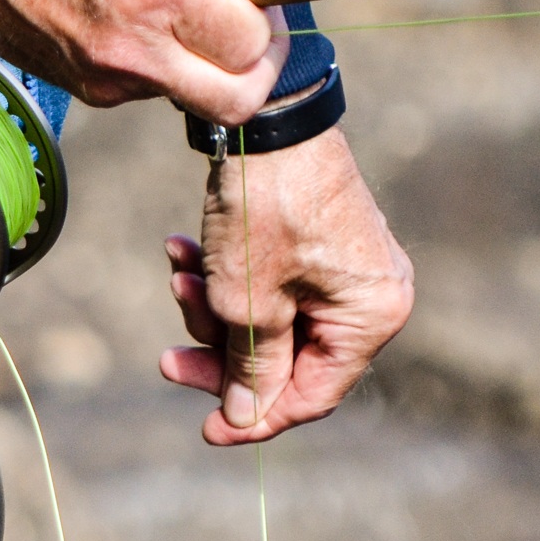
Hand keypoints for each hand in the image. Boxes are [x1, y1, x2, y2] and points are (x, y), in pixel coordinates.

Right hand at [0, 0, 289, 123]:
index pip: (255, 43)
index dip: (269, 18)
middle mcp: (132, 48)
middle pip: (236, 101)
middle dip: (256, 67)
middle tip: (246, 26)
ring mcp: (103, 77)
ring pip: (191, 94)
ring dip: (199, 58)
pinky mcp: (82, 90)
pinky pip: (146, 87)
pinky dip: (157, 59)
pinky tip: (129, 11)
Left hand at [161, 127, 412, 444]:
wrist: (261, 112)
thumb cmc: (264, 207)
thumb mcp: (247, 302)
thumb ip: (250, 367)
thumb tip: (246, 418)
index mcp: (373, 317)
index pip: (313, 394)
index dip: (256, 417)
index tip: (206, 428)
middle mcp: (370, 295)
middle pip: (286, 357)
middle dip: (220, 352)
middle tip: (167, 359)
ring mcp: (343, 266)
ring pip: (268, 318)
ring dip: (213, 306)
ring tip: (177, 275)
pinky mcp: (312, 242)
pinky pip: (267, 281)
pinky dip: (224, 274)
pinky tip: (181, 250)